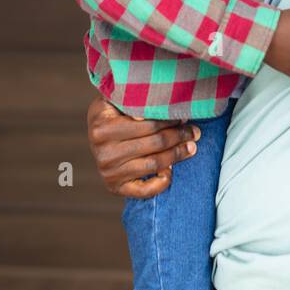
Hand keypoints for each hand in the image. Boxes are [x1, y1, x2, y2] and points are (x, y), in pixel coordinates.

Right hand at [86, 95, 200, 197]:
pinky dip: (161, 182)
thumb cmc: (111, 112)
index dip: (171, 121)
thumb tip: (151, 112)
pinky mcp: (115, 187)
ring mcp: (109, 173)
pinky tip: (171, 170)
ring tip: (190, 148)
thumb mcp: (115, 100)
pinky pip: (144, 190)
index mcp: (102, 128)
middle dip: (179, 137)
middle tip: (194, 132)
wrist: (95, 134)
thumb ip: (132, 101)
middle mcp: (104, 153)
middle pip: (154, 144)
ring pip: (154, 164)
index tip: (185, 117)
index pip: (148, 125)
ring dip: (176, 155)